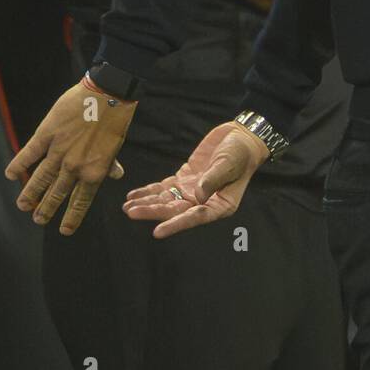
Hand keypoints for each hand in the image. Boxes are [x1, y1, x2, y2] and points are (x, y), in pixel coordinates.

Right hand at [5, 79, 135, 234]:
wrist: (107, 95)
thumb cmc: (114, 119)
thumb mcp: (115, 145)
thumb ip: (110, 163)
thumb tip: (116, 175)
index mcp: (95, 171)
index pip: (81, 200)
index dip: (73, 216)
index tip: (65, 230)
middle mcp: (75, 166)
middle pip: (58, 193)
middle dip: (47, 209)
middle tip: (39, 220)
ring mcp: (59, 151)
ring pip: (41, 178)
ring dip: (30, 193)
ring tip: (23, 206)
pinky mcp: (47, 134)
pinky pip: (29, 153)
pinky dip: (19, 164)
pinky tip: (10, 175)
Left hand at [121, 122, 269, 237]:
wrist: (241, 137)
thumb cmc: (241, 153)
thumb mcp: (229, 164)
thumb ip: (213, 179)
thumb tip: (198, 196)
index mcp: (220, 205)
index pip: (194, 218)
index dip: (175, 225)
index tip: (157, 232)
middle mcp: (204, 202)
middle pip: (174, 210)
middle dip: (153, 211)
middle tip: (132, 212)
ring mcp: (193, 190)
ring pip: (166, 200)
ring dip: (147, 203)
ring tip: (127, 207)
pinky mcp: (185, 178)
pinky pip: (164, 188)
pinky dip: (149, 191)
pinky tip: (133, 195)